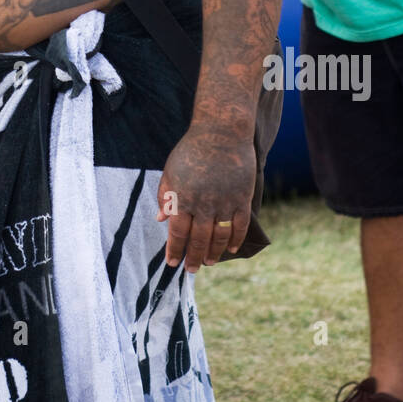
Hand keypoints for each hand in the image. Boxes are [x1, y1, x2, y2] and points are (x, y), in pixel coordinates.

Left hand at [157, 124, 255, 272]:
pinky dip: (236, 240)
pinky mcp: (242, 197)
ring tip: (209, 263)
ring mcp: (224, 202)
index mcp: (182, 198)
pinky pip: (239, 225)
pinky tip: (232, 249)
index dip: (175, 250)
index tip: (172, 264)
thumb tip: (160, 219)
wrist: (221, 131)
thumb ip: (165, 195)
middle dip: (193, 257)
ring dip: (214, 253)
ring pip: (219, 237)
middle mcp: (203, 204)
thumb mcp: (170, 170)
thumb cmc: (191, 149)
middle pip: (198, 239)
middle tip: (191, 270)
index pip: (178, 232)